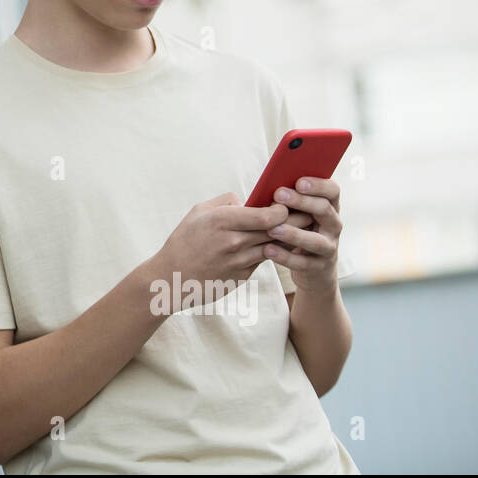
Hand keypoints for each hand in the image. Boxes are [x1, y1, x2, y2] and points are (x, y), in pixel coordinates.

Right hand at [152, 192, 289, 288]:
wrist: (171, 277)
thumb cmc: (184, 240)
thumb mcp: (198, 212)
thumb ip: (226, 202)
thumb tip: (249, 200)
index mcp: (222, 221)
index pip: (268, 216)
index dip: (283, 210)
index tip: (286, 205)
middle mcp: (234, 243)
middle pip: (278, 231)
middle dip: (295, 222)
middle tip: (306, 214)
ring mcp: (239, 262)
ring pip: (275, 247)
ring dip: (288, 238)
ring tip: (298, 229)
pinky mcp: (242, 276)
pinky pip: (263, 260)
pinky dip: (272, 251)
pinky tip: (278, 245)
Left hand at [262, 176, 342, 292]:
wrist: (313, 269)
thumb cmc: (299, 230)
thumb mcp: (298, 214)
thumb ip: (288, 201)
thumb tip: (267, 187)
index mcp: (330, 207)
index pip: (333, 191)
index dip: (318, 185)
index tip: (299, 182)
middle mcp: (333, 226)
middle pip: (324, 210)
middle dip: (301, 201)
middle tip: (279, 195)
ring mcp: (328, 248)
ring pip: (316, 240)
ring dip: (293, 233)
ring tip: (272, 229)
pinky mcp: (318, 267)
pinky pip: (303, 263)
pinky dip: (285, 257)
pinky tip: (268, 250)